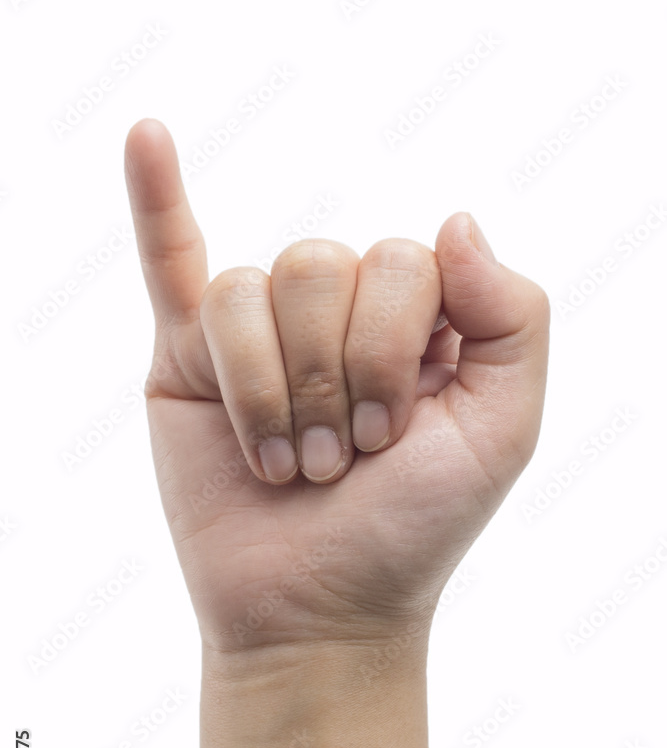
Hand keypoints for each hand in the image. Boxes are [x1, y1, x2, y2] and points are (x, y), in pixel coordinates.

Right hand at [124, 118, 549, 652]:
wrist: (317, 610)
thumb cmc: (409, 529)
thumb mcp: (500, 428)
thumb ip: (511, 318)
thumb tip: (455, 220)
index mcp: (415, 317)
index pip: (406, 259)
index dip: (395, 348)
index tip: (394, 440)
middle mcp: (337, 311)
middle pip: (321, 265)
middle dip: (331, 378)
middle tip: (335, 460)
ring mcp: (259, 331)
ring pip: (251, 290)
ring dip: (270, 394)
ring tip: (286, 463)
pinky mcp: (187, 358)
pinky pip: (170, 259)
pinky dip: (153, 196)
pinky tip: (146, 137)